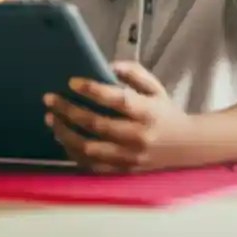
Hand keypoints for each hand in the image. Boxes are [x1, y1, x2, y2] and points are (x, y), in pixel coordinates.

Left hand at [43, 61, 186, 173]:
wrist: (186, 147)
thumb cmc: (165, 112)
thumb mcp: (156, 88)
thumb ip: (134, 73)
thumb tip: (109, 65)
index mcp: (148, 113)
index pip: (117, 100)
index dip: (93, 90)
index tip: (71, 81)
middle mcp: (138, 137)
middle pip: (96, 125)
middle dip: (68, 110)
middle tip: (49, 98)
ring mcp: (129, 157)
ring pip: (89, 148)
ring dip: (65, 133)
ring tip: (50, 118)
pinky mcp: (122, 171)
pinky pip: (91, 165)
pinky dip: (72, 152)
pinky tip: (61, 138)